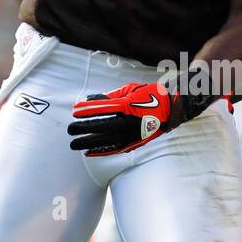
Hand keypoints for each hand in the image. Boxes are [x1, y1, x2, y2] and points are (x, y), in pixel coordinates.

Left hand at [67, 82, 187, 156]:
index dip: (87, 110)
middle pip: (101, 125)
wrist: (171, 110)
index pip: (102, 108)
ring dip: (88, 142)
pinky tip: (89, 152)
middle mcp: (128, 121)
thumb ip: (110, 96)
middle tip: (70, 129)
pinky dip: (102, 150)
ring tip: (74, 144)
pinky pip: (115, 148)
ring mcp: (131, 133)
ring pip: (106, 139)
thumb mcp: (130, 90)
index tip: (74, 111)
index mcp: (127, 106)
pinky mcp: (135, 142)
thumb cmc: (149, 95)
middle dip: (83, 128)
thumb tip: (90, 99)